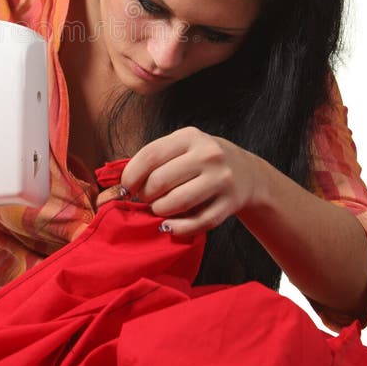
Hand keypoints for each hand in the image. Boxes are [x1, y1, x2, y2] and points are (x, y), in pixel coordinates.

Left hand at [120, 127, 262, 236]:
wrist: (246, 172)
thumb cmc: (200, 161)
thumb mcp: (181, 148)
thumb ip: (154, 160)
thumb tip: (120, 185)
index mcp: (190, 137)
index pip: (150, 155)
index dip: (131, 176)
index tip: (126, 189)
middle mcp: (208, 155)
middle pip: (161, 180)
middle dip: (145, 195)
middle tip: (145, 200)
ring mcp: (221, 179)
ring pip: (178, 202)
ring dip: (160, 211)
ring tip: (158, 210)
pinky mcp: (230, 203)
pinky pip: (199, 221)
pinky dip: (179, 228)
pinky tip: (168, 226)